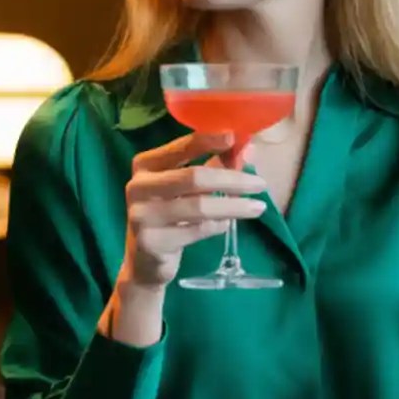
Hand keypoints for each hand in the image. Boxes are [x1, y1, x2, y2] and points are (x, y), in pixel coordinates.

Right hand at [122, 131, 266, 289]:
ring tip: (258, 207)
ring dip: (234, 205)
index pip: (179, 148)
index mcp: (144, 166)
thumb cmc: (168, 215)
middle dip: (232, 179)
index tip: (234, 137)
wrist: (144, 261)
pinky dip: (218, 226)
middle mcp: (138, 187)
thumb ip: (213, 166)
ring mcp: (142, 216)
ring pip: (199, 206)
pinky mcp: (152, 242)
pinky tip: (227, 225)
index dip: (207, 141)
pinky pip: (197, 230)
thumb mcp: (185, 188)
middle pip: (194, 177)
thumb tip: (247, 149)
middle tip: (260, 183)